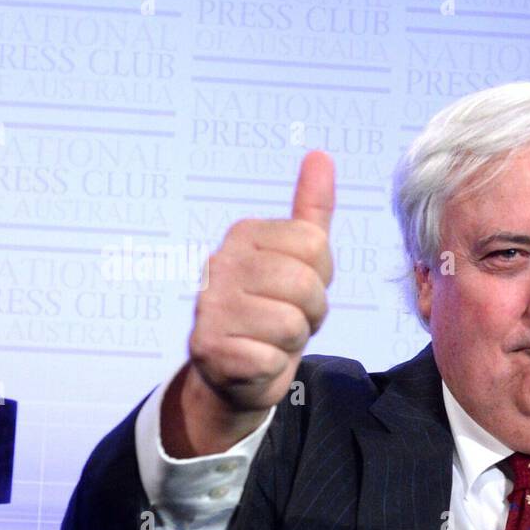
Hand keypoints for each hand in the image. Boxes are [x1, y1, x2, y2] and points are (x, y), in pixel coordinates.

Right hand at [188, 150, 335, 413]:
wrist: (235, 373)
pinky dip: (272, 367)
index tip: (299, 289)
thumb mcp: (298, 259)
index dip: (321, 276)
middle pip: (306, 283)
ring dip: (292, 340)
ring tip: (270, 338)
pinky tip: (254, 361)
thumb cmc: (271, 311)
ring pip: (292, 323)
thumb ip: (311, 211)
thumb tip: (321, 155)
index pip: (315, 244)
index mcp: (245, 234)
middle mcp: (220, 263)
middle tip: (288, 318)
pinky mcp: (208, 349)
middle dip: (311, 311)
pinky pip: (272, 358)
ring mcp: (210, 306)